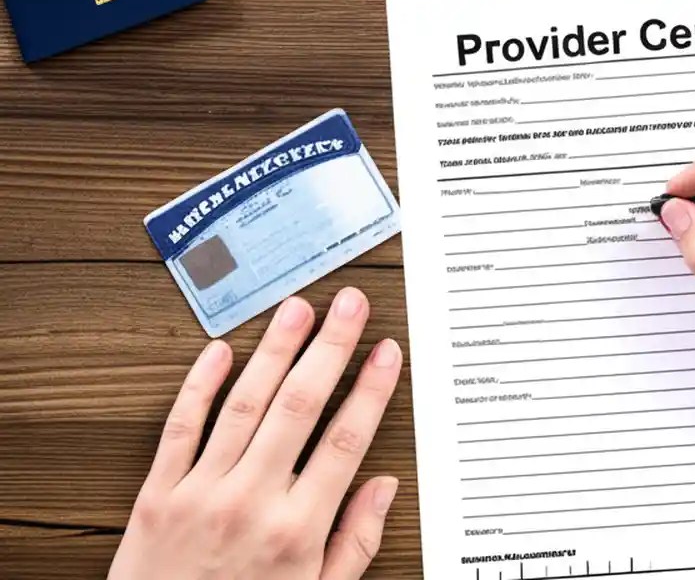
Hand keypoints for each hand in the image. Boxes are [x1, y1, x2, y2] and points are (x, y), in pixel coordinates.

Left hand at [109, 288, 402, 579]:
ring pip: (244, 404)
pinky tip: (221, 350)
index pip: (345, 440)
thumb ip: (356, 542)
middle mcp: (251, 502)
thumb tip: (384, 486)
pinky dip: (200, 385)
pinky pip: (181, 427)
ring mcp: (200, 494)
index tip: (386, 351)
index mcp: (297, 530)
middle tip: (348, 305)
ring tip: (296, 310)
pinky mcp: (156, 497)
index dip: (370, 389)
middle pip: (299, 406)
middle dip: (329, 348)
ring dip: (274, 350)